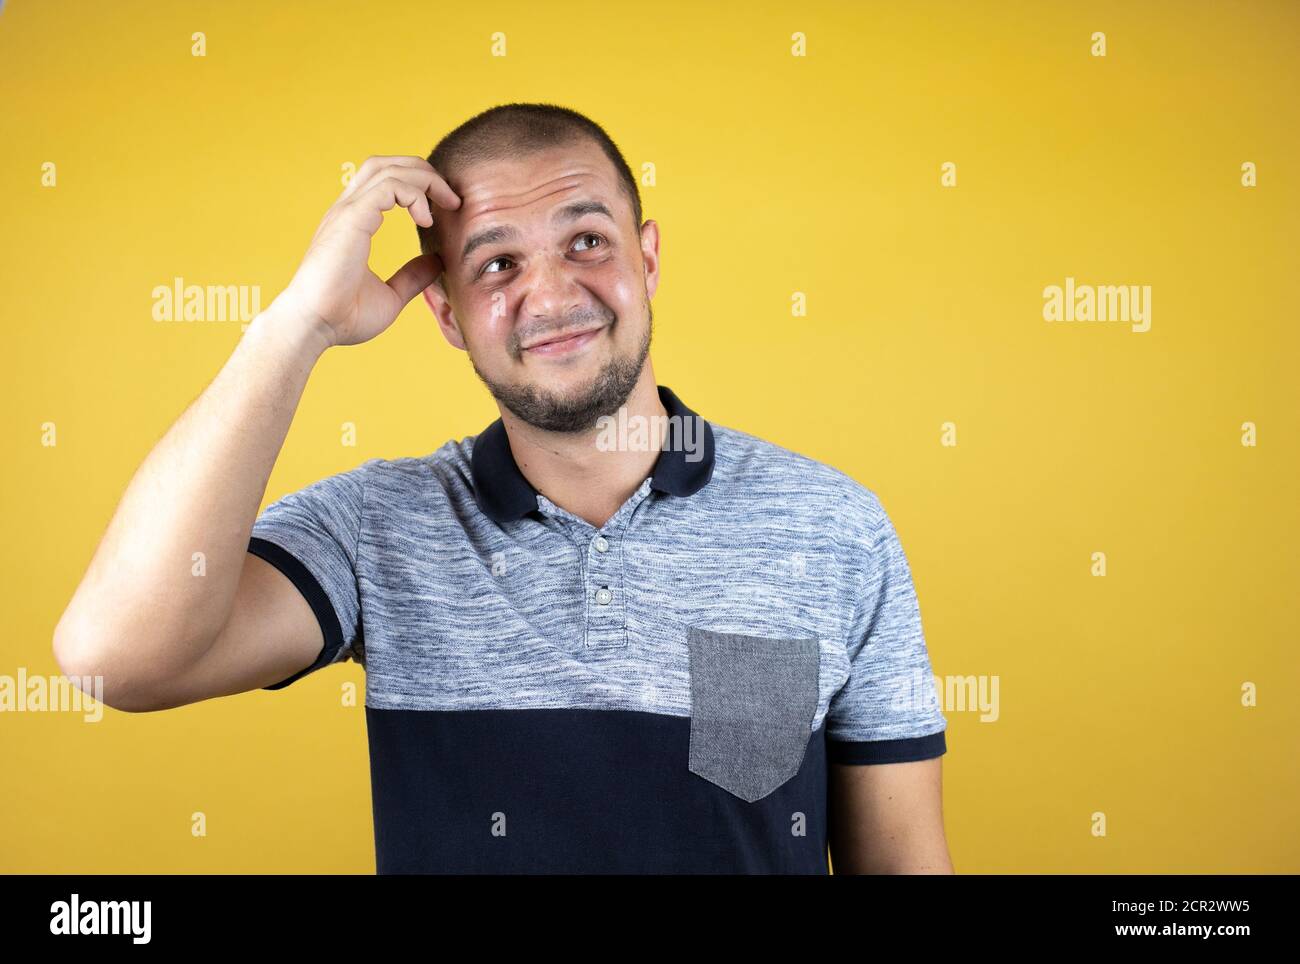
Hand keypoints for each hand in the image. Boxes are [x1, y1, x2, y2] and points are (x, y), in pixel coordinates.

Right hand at [275, 155, 460, 347]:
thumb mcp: (390, 295)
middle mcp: (348, 211)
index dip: (418, 186)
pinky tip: (426, 219)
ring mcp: (347, 212)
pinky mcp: (351, 219)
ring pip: (389, 168)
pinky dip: (414, 194)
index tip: (444, 210)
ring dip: (425, 179)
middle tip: (451, 198)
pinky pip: (389, 187)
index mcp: (353, 223)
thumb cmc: (343, 317)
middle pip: (386, 164)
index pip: (384, 182)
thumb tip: (436, 262)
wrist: (313, 327)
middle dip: (424, 172)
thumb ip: (412, 276)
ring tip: (447, 203)